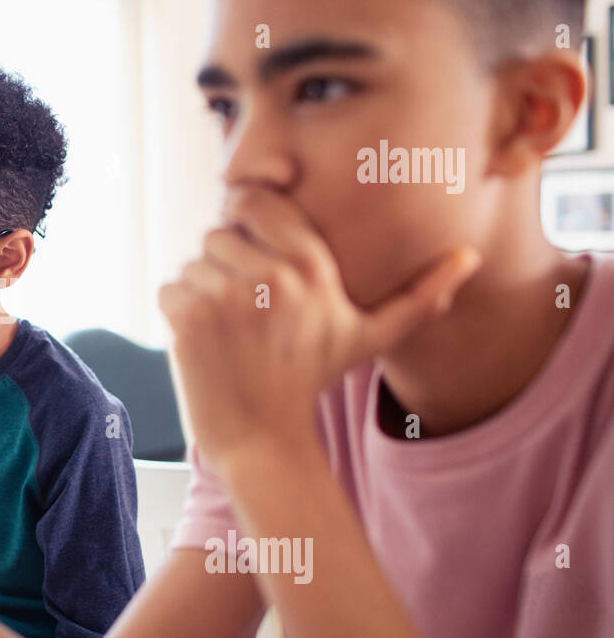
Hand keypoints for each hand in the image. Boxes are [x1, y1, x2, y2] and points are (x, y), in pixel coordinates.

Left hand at [158, 187, 480, 475]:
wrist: (263, 438)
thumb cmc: (311, 381)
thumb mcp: (369, 336)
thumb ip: (418, 296)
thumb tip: (469, 258)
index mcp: (310, 263)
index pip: (253, 199)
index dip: (243, 219)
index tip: (249, 250)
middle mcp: (270, 274)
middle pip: (217, 232)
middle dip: (222, 264)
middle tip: (242, 308)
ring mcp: (226, 294)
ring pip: (192, 263)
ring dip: (199, 291)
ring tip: (227, 330)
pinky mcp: (190, 317)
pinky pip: (168, 288)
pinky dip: (176, 311)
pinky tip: (204, 341)